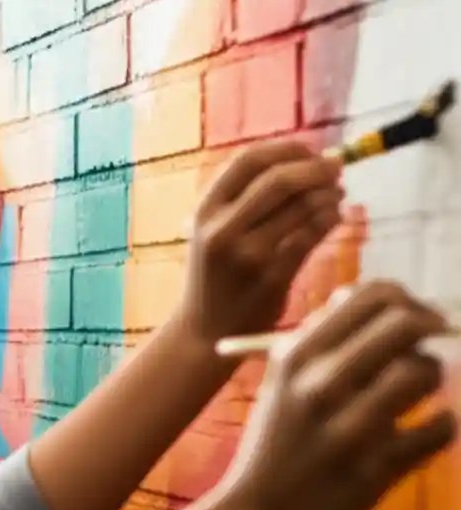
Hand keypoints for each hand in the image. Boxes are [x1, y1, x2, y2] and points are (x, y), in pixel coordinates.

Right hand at [179, 140, 345, 346]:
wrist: (204, 329)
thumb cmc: (215, 274)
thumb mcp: (210, 232)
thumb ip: (241, 198)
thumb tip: (303, 158)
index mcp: (204, 211)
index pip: (248, 160)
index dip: (285, 148)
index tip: (309, 150)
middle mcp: (222, 230)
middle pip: (279, 179)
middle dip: (316, 168)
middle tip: (336, 168)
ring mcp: (248, 254)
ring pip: (302, 206)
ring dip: (329, 193)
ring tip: (337, 193)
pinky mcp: (273, 276)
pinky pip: (312, 236)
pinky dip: (330, 219)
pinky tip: (334, 216)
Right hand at [215, 282, 454, 509]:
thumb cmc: (276, 442)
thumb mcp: (280, 382)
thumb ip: (318, 337)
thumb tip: (367, 295)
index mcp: (295, 356)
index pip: (372, 296)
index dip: (406, 299)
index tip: (413, 315)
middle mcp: (320, 385)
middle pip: (406, 325)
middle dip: (433, 327)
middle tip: (436, 340)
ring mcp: (349, 428)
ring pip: (424, 372)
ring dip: (435, 376)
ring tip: (420, 390)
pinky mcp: (376, 469)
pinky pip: (439, 428)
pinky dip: (441, 425)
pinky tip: (424, 429)